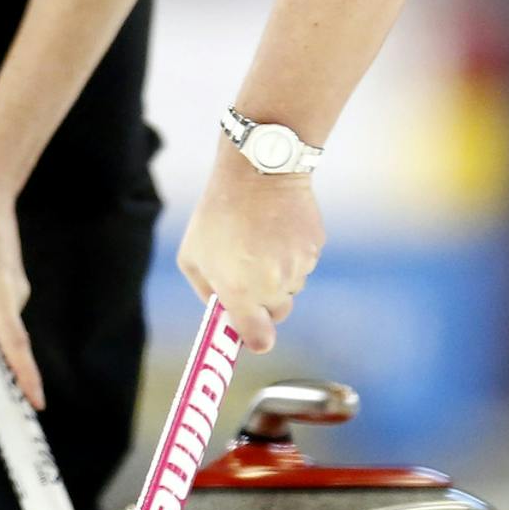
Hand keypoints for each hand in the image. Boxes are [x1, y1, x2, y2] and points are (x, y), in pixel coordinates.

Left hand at [177, 140, 323, 351]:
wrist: (259, 170)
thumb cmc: (218, 212)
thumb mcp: (192, 255)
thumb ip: (206, 290)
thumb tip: (220, 310)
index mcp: (240, 292)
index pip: (259, 339)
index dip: (256, 339)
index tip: (251, 333)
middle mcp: (273, 285)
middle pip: (277, 312)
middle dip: (264, 302)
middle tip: (248, 276)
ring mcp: (298, 266)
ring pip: (292, 286)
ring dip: (279, 275)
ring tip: (261, 241)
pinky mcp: (315, 247)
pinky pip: (305, 262)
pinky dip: (293, 253)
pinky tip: (277, 228)